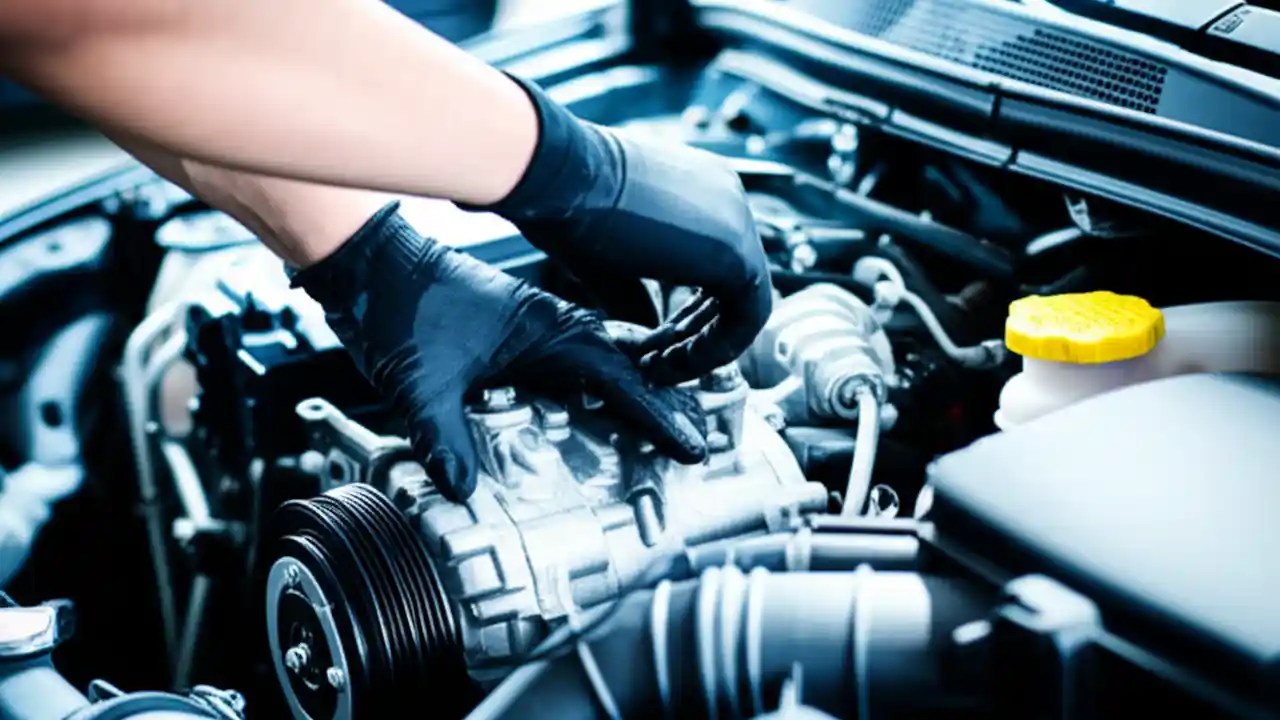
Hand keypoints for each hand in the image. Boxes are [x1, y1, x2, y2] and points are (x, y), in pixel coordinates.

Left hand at [292, 203, 707, 500]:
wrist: (368, 263)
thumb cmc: (397, 306)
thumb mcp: (420, 385)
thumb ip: (443, 438)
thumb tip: (462, 491)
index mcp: (547, 328)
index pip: (620, 378)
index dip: (658, 415)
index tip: (692, 444)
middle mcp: (552, 323)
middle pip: (625, 369)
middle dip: (659, 405)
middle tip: (690, 441)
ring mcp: (536, 326)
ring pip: (601, 364)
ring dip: (630, 395)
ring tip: (657, 429)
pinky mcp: (517, 332)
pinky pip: (571, 364)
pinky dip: (593, 387)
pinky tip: (592, 411)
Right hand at [473, 75, 772, 384]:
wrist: (558, 176)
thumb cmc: (565, 204)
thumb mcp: (607, 258)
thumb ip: (635, 296)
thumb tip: (649, 335)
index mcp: (700, 189)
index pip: (713, 265)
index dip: (686, 314)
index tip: (652, 342)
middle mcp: (727, 199)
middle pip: (732, 286)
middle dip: (695, 334)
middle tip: (656, 363)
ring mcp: (738, 222)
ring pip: (745, 305)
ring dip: (704, 348)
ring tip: (659, 369)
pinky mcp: (736, 253)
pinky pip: (746, 317)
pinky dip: (713, 349)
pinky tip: (672, 364)